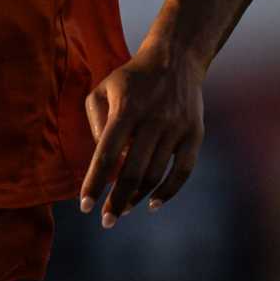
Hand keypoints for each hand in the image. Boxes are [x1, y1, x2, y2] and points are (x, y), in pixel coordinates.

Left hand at [79, 40, 205, 228]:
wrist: (176, 60)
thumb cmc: (130, 80)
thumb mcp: (102, 91)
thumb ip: (96, 125)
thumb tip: (103, 163)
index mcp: (126, 110)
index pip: (106, 154)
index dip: (95, 183)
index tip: (84, 207)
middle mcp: (153, 120)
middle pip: (132, 171)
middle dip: (116, 201)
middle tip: (106, 220)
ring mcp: (177, 128)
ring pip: (155, 174)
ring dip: (137, 198)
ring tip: (122, 209)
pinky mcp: (195, 134)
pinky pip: (183, 171)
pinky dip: (168, 191)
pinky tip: (153, 204)